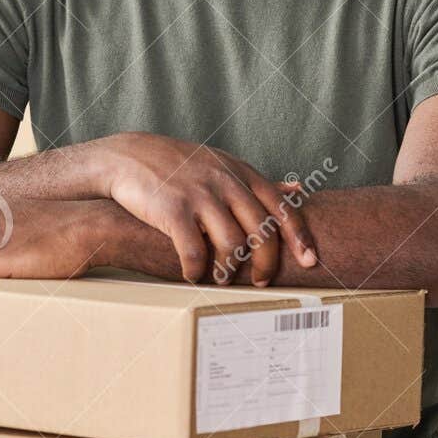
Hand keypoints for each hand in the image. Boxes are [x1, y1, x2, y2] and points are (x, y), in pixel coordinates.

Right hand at [94, 133, 316, 285]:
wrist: (127, 156)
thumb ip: (258, 182)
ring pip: (231, 245)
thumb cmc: (179, 165)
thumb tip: (297, 190)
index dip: (299, 237)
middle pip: (261, 231)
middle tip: (262, 281)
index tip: (310, 261)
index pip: (281, 208)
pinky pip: (195, 251)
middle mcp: (224, 183)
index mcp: (240, 173)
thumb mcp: (223, 165)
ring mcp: (199, 195)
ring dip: (229, 270)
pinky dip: (197, 270)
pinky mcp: (173, 210)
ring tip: (221, 279)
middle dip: (266, 263)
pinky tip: (193, 275)